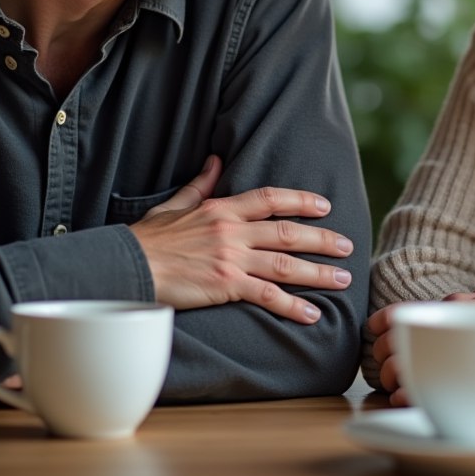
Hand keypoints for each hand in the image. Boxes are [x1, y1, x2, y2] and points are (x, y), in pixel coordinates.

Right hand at [129, 154, 354, 322]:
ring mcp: (232, 258)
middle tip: (347, 246)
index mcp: (222, 209)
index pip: (271, 198)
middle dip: (322, 239)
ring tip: (342, 280)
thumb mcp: (175, 205)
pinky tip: (312, 313)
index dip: (301, 201)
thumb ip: (199, 185)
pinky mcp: (226, 285)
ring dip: (318, 273)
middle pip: (288, 232)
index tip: (324, 205)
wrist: (127, 265)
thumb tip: (215, 162)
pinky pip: (267, 296)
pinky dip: (292, 305)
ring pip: (286, 264)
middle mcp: (233, 231)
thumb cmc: (147, 239)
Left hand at [367, 285, 474, 406]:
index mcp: (452, 308)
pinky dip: (404, 394)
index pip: (402, 312)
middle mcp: (446, 329)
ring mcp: (450, 358)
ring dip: (391, 374)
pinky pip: (418, 392)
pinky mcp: (455, 388)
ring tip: (394, 381)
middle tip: (386, 360)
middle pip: (394, 341)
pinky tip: (402, 396)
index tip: (375, 326)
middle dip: (384, 352)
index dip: (383, 321)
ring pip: (401, 367)